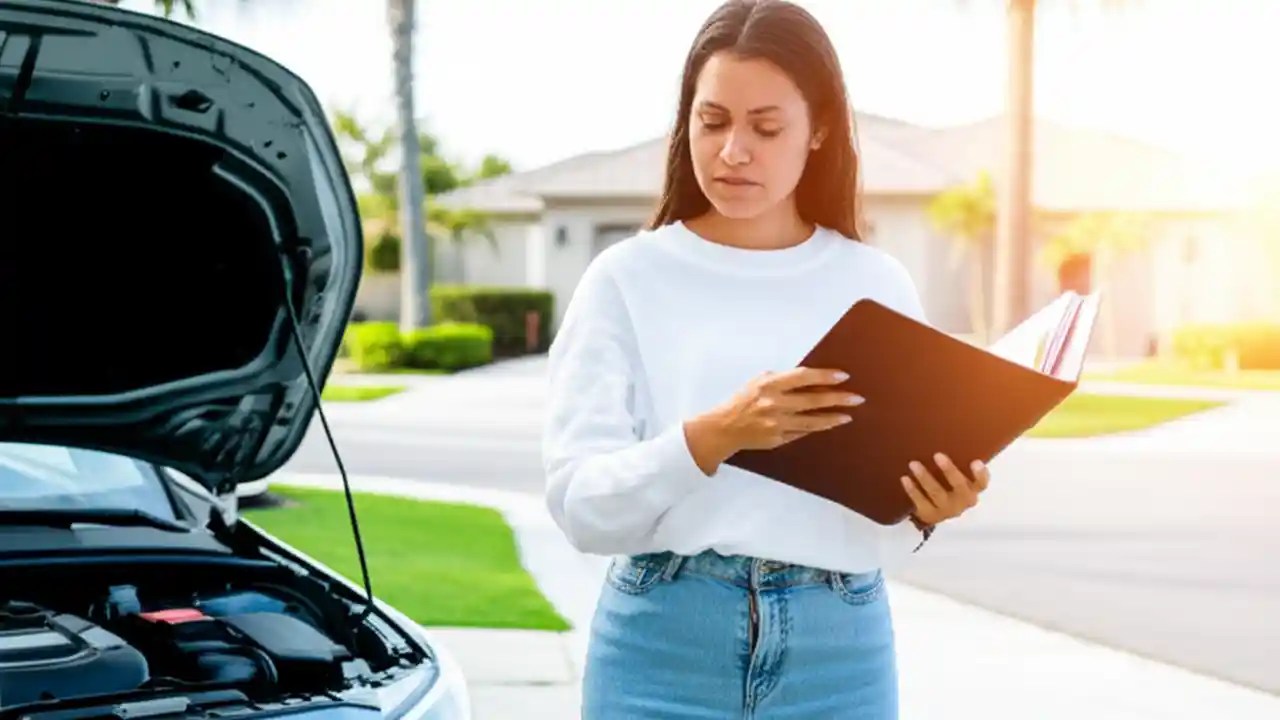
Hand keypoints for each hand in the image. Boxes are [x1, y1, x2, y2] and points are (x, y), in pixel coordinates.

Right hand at [685, 367, 863, 473]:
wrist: (723, 428)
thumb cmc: (741, 402)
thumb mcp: (759, 382)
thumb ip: (783, 380)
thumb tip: (810, 379)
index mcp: (770, 385)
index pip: (803, 376)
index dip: (825, 376)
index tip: (843, 376)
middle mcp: (774, 404)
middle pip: (813, 400)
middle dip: (838, 398)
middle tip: (857, 398)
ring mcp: (777, 424)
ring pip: (812, 421)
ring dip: (832, 418)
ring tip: (847, 415)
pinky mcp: (777, 439)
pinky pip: (801, 433)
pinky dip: (815, 428)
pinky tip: (827, 424)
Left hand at [901, 453, 989, 525]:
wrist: (934, 511)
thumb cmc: (948, 485)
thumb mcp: (956, 476)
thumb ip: (957, 461)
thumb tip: (946, 431)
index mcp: (973, 489)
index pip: (982, 483)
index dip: (980, 474)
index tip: (975, 461)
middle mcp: (963, 501)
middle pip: (959, 487)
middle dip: (949, 471)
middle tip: (937, 455)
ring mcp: (946, 510)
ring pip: (937, 494)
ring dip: (925, 477)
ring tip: (913, 464)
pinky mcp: (930, 515)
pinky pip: (920, 502)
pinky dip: (912, 490)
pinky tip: (905, 479)